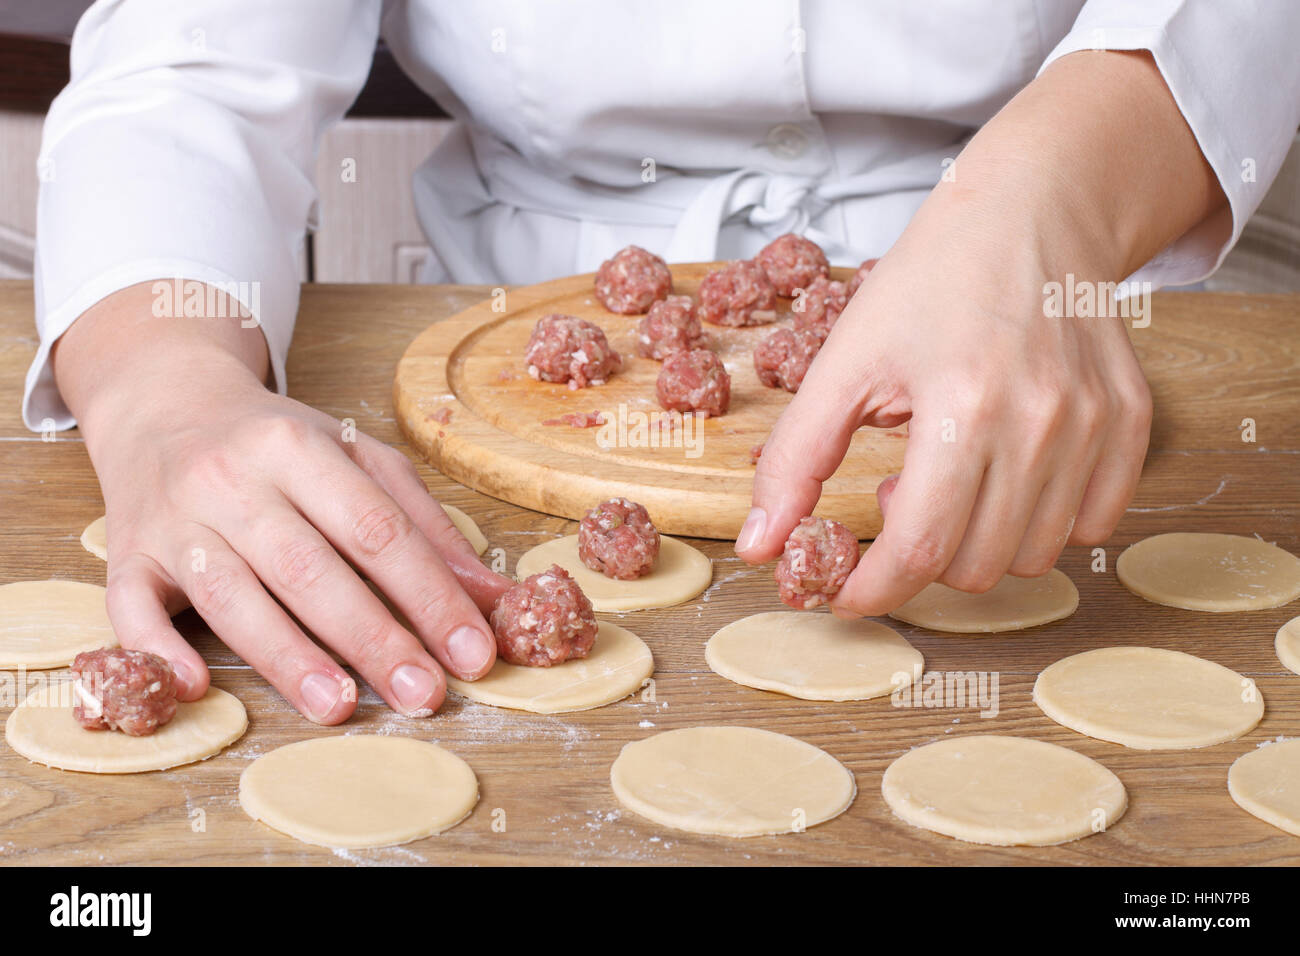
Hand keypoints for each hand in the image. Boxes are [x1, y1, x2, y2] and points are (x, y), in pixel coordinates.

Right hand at [55, 284, 509, 722]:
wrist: (165, 401)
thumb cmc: (277, 443)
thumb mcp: (357, 460)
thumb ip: (425, 526)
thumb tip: (494, 599)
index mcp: (299, 448)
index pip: (376, 529)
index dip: (429, 594)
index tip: (472, 652)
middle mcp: (233, 480)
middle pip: (310, 567)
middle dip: (373, 637)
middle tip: (424, 695)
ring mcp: (175, 520)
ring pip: (231, 595)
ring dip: (287, 656)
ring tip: (340, 706)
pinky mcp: (128, 556)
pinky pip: (130, 608)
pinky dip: (158, 650)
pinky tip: (196, 687)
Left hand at [738, 182, 1151, 613]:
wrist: (1030, 211)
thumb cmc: (931, 280)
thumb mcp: (843, 361)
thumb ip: (795, 459)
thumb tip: (759, 545)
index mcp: (961, 405)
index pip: (920, 548)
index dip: (873, 589)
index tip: (844, 593)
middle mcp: (1041, 421)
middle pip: (976, 565)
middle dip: (921, 556)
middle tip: (897, 494)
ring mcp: (1095, 424)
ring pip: (1033, 557)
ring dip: (978, 540)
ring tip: (950, 474)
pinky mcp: (1131, 422)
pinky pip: (1091, 526)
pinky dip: (1041, 522)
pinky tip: (1006, 473)